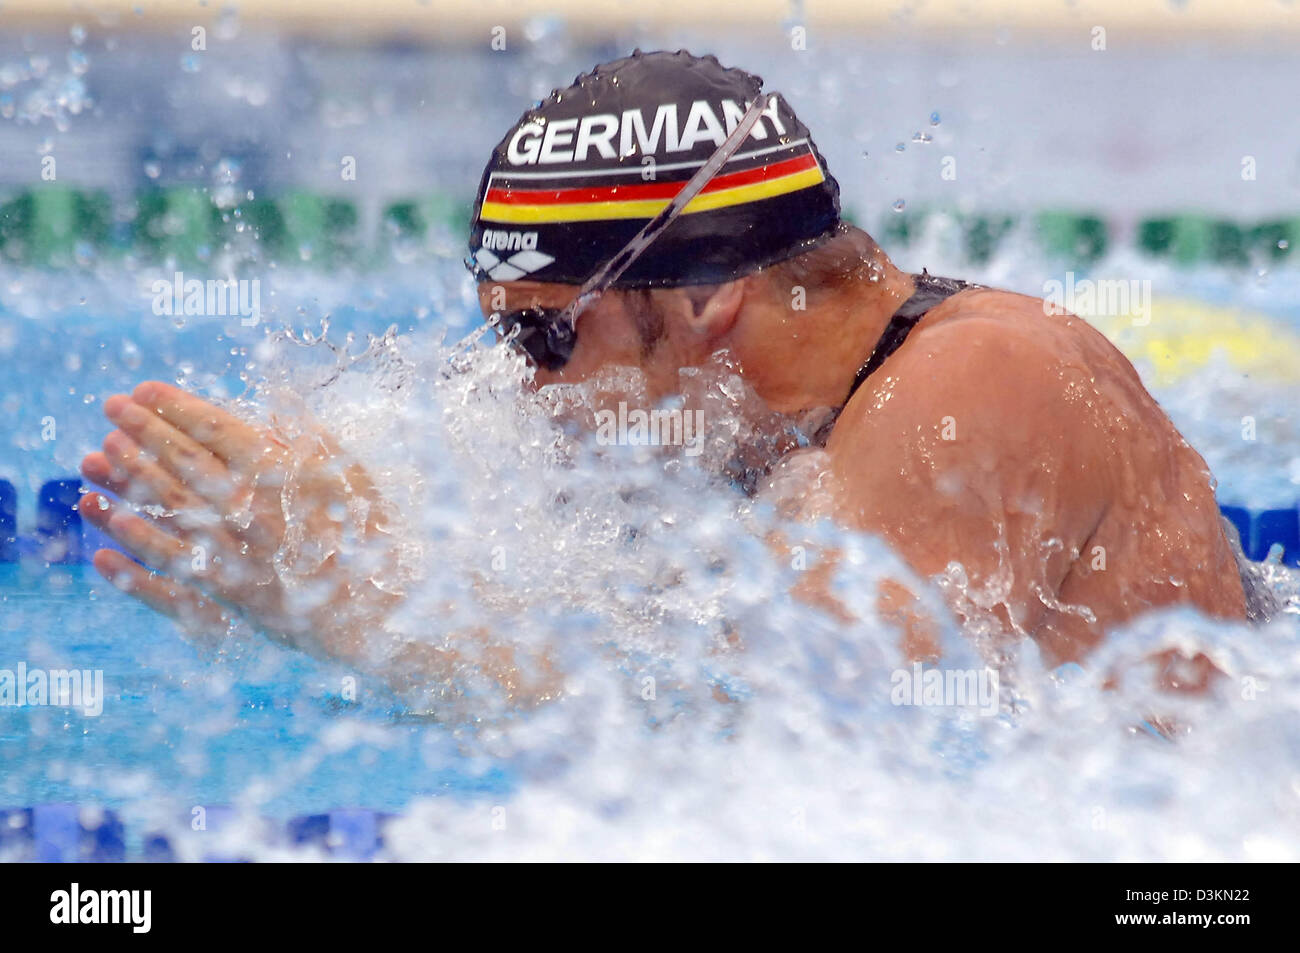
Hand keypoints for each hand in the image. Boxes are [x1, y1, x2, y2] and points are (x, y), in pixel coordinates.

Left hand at [79, 381, 398, 666]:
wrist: (380, 615)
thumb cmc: (373, 542)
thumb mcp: (355, 481)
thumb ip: (316, 444)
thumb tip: (277, 410)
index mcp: (287, 476)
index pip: (219, 430)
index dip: (177, 406)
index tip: (143, 389)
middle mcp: (255, 510)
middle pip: (186, 463)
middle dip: (145, 431)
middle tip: (110, 407)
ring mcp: (239, 554)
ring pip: (171, 512)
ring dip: (129, 481)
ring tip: (94, 457)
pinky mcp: (229, 595)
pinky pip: (171, 572)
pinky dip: (132, 554)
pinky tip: (99, 540)